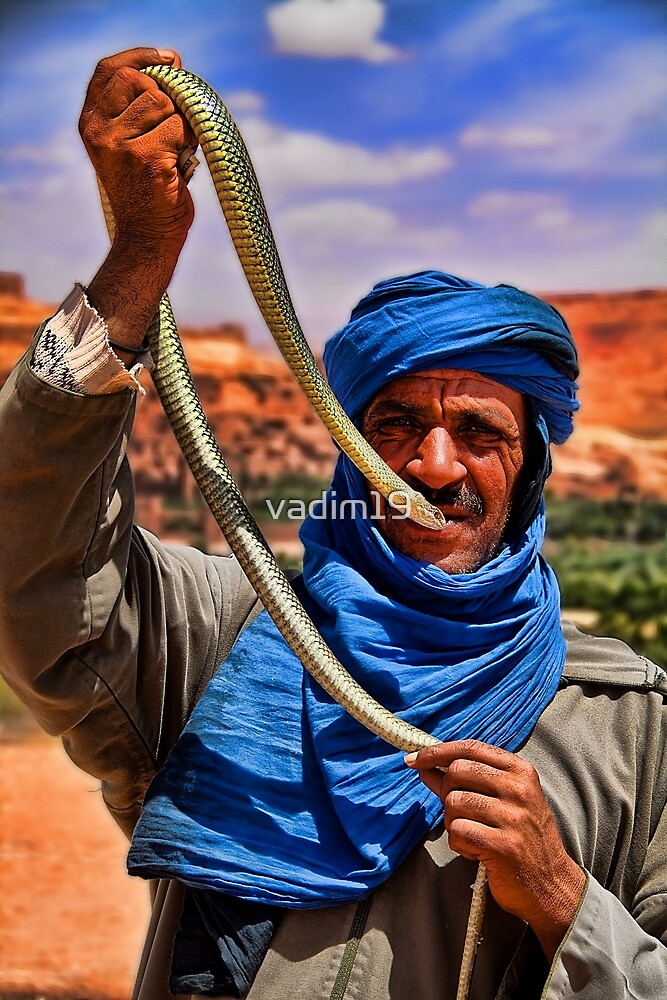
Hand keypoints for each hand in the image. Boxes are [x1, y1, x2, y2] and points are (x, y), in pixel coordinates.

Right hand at [80, 48, 196, 349]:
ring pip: (165, 105)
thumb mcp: (128, 145)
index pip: (110, 70)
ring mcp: (121, 146)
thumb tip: (171, 69)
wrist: (147, 239)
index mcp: (91, 124)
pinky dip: (190, 144)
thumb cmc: (147, 191)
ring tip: (177, 152)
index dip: (142, 58)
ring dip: (182, 125)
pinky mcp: (148, 159)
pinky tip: (182, 165)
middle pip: (143, 83)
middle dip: (169, 100)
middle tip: (177, 128)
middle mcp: (100, 132)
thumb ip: (136, 110)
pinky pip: (180, 129)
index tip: (171, 61)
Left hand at [405, 739, 585, 960]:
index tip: (414, 759)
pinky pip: (458, 831)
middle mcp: (519, 789)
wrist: (552, 884)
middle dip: (447, 792)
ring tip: (473, 835)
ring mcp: (513, 817)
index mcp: (521, 771)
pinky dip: (459, 844)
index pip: (470, 748)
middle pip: (457, 771)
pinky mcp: (503, 846)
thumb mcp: (502, 800)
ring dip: (453, 822)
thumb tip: (424, 766)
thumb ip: (464, 780)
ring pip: (453, 802)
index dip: (437, 751)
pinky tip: (476, 851)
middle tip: (459, 813)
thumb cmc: (522, 838)